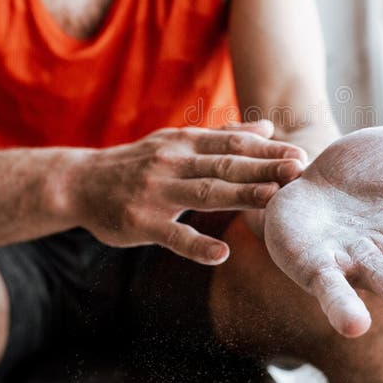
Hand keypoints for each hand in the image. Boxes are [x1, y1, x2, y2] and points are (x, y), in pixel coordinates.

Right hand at [73, 121, 305, 262]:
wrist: (81, 182)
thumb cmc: (139, 162)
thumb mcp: (177, 141)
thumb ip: (222, 136)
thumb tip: (266, 128)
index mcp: (185, 143)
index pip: (233, 145)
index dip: (267, 151)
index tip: (301, 156)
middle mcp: (174, 163)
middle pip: (225, 166)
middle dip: (264, 169)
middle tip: (299, 172)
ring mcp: (156, 192)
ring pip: (204, 194)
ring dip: (240, 196)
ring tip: (273, 201)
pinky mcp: (140, 222)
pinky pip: (172, 236)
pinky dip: (196, 245)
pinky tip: (221, 254)